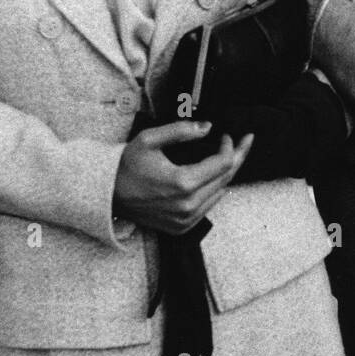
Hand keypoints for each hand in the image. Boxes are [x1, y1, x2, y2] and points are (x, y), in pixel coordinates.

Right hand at [114, 120, 253, 236]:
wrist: (108, 195)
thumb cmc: (127, 165)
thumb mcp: (149, 139)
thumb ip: (181, 130)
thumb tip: (207, 128)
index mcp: (183, 183)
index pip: (222, 164)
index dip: (230, 147)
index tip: (227, 136)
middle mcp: (188, 205)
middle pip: (226, 178)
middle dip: (237, 157)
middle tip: (246, 142)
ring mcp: (186, 219)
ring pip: (220, 193)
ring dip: (226, 174)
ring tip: (229, 157)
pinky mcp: (182, 227)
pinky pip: (208, 207)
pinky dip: (214, 190)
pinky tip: (212, 177)